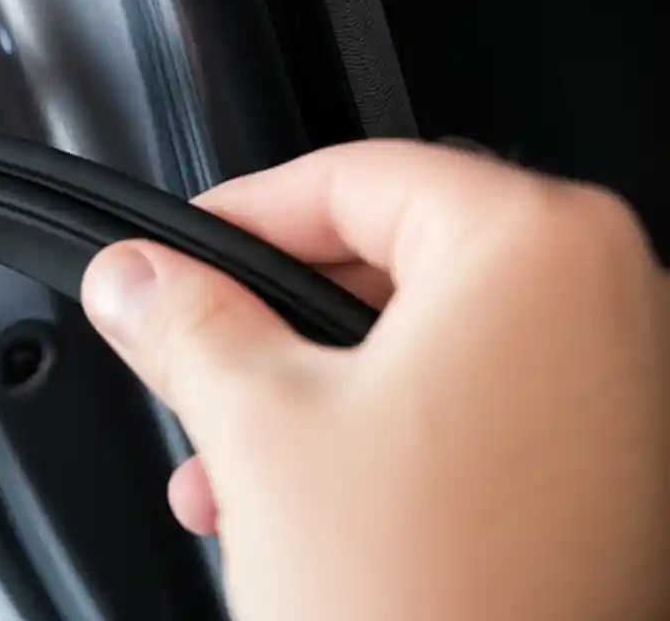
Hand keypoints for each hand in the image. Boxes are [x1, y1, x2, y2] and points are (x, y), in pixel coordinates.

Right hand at [82, 141, 669, 619]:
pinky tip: (298, 500)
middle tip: (194, 358)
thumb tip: (134, 277)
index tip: (174, 254)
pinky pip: (470, 407)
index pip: (354, 177)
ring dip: (307, 395)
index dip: (240, 213)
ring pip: (421, 344)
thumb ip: (185, 323)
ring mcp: (623, 392)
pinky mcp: (612, 469)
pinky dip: (376, 435)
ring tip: (228, 464)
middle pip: (387, 260)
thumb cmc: (429, 604)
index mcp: (537, 252)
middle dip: (268, 326)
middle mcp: (612, 303)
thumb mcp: (261, 429)